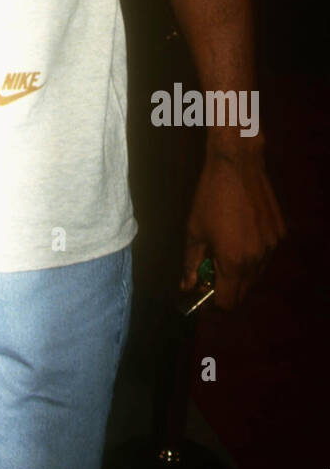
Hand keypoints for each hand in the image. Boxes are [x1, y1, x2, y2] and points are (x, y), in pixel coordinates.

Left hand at [180, 148, 286, 310]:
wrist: (237, 165)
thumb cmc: (210, 197)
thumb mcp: (194, 231)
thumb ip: (191, 263)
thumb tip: (187, 287)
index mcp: (234, 262)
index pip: (228, 302)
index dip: (214, 301)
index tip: (204, 289)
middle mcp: (257, 260)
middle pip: (243, 291)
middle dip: (227, 286)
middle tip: (212, 267)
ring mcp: (272, 247)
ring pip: (256, 274)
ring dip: (241, 270)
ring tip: (227, 246)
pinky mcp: (280, 233)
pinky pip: (266, 254)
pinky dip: (254, 252)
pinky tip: (242, 232)